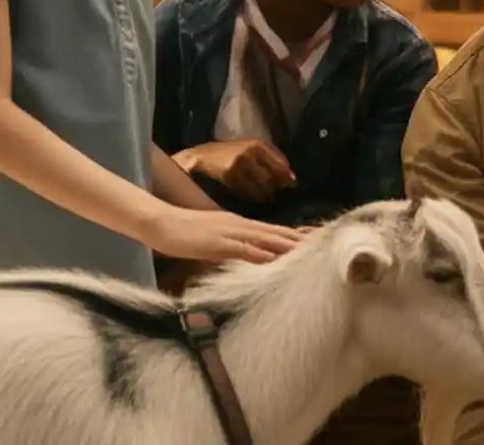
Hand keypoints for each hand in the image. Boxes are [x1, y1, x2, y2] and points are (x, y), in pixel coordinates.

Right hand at [142, 207, 304, 263]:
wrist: (160, 223)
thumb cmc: (184, 233)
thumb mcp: (215, 238)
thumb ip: (233, 245)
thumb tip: (249, 255)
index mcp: (240, 224)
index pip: (274, 230)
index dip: (295, 235)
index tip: (315, 241)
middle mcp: (240, 225)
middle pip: (276, 233)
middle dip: (299, 240)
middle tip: (323, 247)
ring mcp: (230, 232)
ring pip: (265, 239)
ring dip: (286, 247)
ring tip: (308, 254)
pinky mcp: (217, 243)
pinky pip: (242, 249)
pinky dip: (260, 254)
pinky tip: (273, 261)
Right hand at [175, 139, 295, 201]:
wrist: (199, 157)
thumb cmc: (226, 154)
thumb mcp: (248, 149)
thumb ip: (269, 160)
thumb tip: (291, 178)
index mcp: (258, 144)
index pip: (281, 163)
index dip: (287, 176)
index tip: (292, 185)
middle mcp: (251, 151)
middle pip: (273, 176)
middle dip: (276, 187)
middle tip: (275, 194)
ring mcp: (240, 162)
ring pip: (261, 185)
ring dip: (264, 194)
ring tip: (263, 197)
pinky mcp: (230, 174)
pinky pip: (247, 191)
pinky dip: (250, 196)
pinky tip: (249, 197)